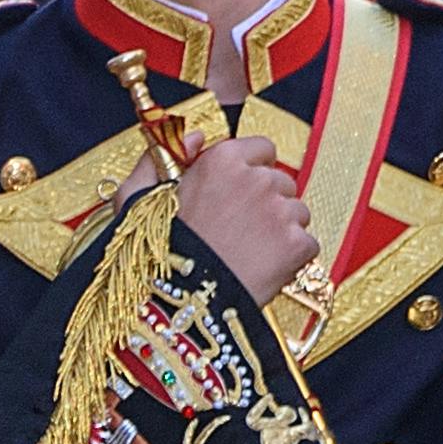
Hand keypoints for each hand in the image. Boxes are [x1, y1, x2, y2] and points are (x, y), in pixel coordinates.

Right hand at [170, 132, 319, 303]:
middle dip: (264, 203)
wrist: (177, 307)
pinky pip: (306, 244)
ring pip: (296, 213)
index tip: (236, 192)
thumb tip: (195, 136)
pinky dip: (290, 258)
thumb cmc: (154, 255)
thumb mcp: (136, 200)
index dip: (251, 171)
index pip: (262, 149)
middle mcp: (257, 179)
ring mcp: (281, 212)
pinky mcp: (299, 244)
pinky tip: (260, 270)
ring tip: (244, 253)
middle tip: (235, 231)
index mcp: (222, 160)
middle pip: (280, 183)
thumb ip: (159, 160)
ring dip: (279, 231)